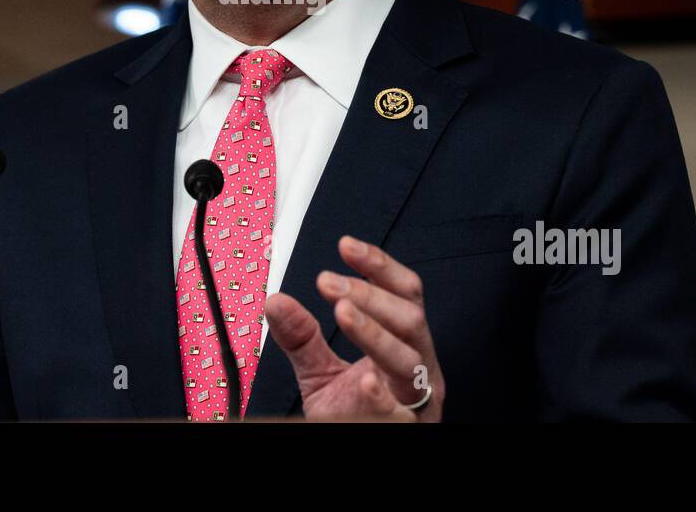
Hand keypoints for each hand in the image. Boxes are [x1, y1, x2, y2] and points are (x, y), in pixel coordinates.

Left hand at [263, 235, 444, 421]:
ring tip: (343, 311)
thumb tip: (276, 301)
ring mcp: (415, 401)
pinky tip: (365, 381)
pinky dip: (382, 397)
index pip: (405, 293)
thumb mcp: (320, 372)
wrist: (358, 449)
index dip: (380, 265)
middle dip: (371, 295)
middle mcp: (419, 367)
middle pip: (410, 319)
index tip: (345, 245)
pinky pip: (399, 415)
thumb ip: (302, 338)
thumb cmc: (352, 415)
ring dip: (375, 333)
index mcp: (406, 345)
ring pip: (409, 360)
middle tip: (329, 283)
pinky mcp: (404, 430)